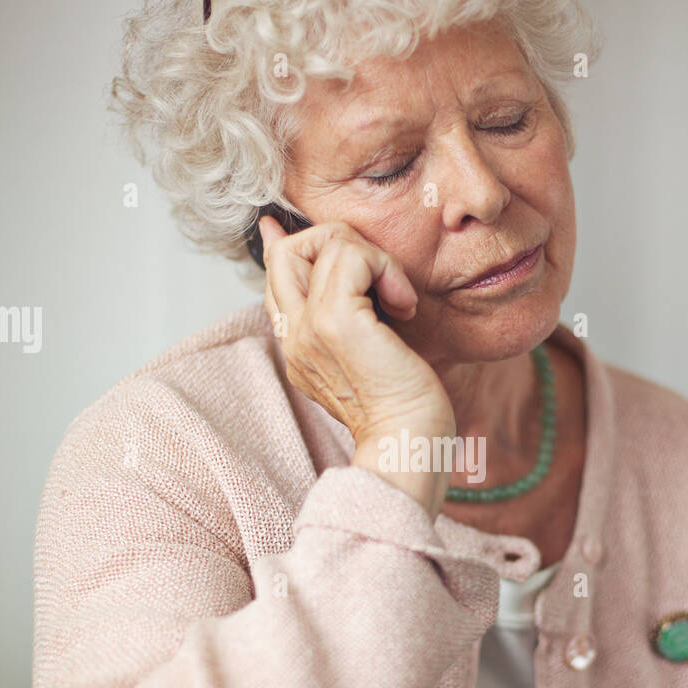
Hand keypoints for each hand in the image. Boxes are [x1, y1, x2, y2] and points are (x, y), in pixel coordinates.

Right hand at [261, 217, 456, 516]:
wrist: (410, 445)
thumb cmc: (405, 406)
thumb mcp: (371, 349)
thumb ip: (355, 310)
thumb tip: (351, 276)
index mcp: (297, 345)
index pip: (276, 272)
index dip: (308, 247)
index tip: (350, 253)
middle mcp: (294, 335)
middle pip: (289, 250)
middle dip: (341, 242)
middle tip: (380, 279)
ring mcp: (308, 328)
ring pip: (326, 243)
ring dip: (375, 259)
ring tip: (398, 301)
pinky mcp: (335, 322)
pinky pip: (350, 256)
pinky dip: (386, 268)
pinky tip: (403, 306)